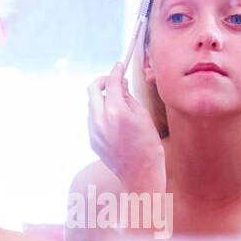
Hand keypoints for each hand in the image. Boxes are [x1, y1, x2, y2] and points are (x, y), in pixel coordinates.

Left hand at [87, 63, 165, 192]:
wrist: (140, 174)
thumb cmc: (148, 146)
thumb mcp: (143, 116)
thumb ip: (128, 98)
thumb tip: (121, 85)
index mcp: (115, 112)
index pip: (112, 82)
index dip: (116, 71)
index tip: (119, 66)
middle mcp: (100, 120)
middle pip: (92, 89)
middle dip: (102, 81)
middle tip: (113, 81)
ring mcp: (93, 131)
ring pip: (92, 105)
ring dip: (102, 99)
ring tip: (119, 105)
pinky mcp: (92, 140)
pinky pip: (93, 120)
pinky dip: (101, 114)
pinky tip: (115, 123)